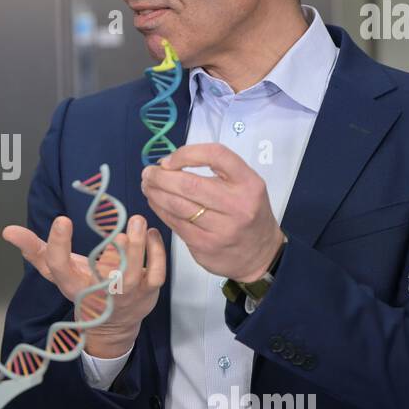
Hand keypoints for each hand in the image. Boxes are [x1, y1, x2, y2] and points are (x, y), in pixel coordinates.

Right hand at [2, 213, 165, 357]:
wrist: (111, 324)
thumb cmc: (83, 289)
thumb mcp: (59, 272)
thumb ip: (35, 250)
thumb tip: (7, 231)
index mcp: (73, 286)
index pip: (60, 268)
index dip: (58, 245)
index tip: (62, 220)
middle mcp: (98, 293)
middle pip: (106, 276)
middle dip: (115, 252)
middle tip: (119, 225)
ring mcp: (127, 294)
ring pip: (134, 273)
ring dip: (138, 247)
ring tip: (137, 222)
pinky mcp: (148, 291)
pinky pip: (156, 272)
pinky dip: (157, 252)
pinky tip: (152, 233)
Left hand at [141, 143, 284, 282]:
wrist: (261, 255)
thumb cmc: (247, 214)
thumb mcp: (246, 186)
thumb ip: (217, 172)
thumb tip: (170, 163)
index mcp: (248, 183)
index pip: (215, 156)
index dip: (186, 153)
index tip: (169, 160)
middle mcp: (237, 205)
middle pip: (190, 184)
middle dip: (161, 177)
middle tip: (148, 173)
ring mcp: (221, 228)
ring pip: (178, 206)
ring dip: (156, 193)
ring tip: (147, 186)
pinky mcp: (205, 246)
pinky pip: (175, 224)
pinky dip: (160, 210)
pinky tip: (155, 203)